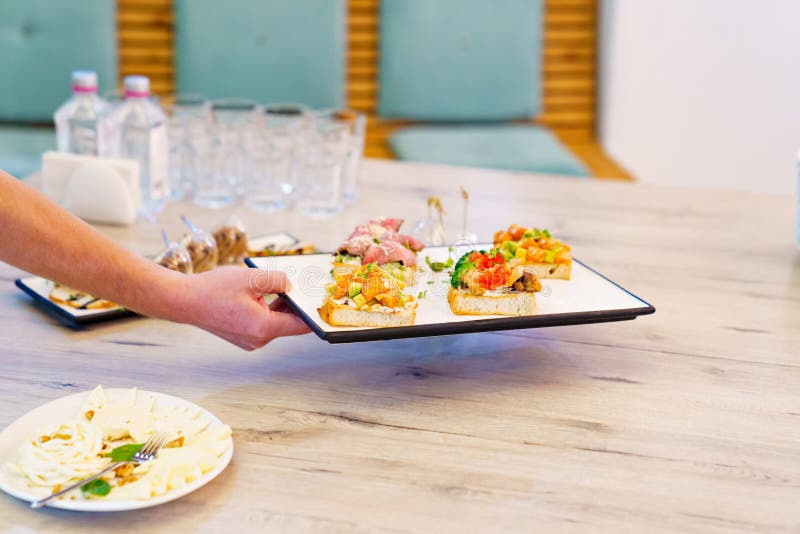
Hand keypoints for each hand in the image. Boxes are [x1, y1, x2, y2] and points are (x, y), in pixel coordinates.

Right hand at [177, 267, 309, 349]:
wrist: (182, 300)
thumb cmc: (213, 289)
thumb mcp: (251, 278)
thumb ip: (278, 280)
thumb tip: (292, 285)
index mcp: (263, 328)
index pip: (301, 325)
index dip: (313, 312)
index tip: (322, 299)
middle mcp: (258, 339)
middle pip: (289, 323)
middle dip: (296, 304)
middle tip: (303, 285)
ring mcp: (250, 340)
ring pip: (276, 322)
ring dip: (280, 305)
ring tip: (280, 285)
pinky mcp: (243, 336)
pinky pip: (263, 323)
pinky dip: (268, 309)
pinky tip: (264, 292)